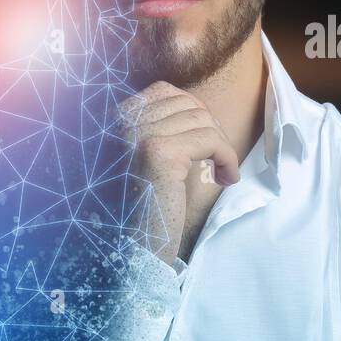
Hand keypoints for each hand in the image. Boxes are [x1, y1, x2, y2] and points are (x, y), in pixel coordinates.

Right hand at [120, 81, 239, 265]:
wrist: (134, 249)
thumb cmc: (147, 206)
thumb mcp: (149, 157)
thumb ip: (161, 128)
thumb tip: (197, 106)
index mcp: (113, 120)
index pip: (163, 90)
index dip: (193, 112)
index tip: (204, 142)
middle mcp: (119, 122)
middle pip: (186, 103)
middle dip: (210, 129)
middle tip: (217, 159)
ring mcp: (136, 135)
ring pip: (202, 120)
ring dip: (221, 147)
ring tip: (221, 173)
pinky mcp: (158, 154)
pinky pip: (210, 140)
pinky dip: (227, 157)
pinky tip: (226, 179)